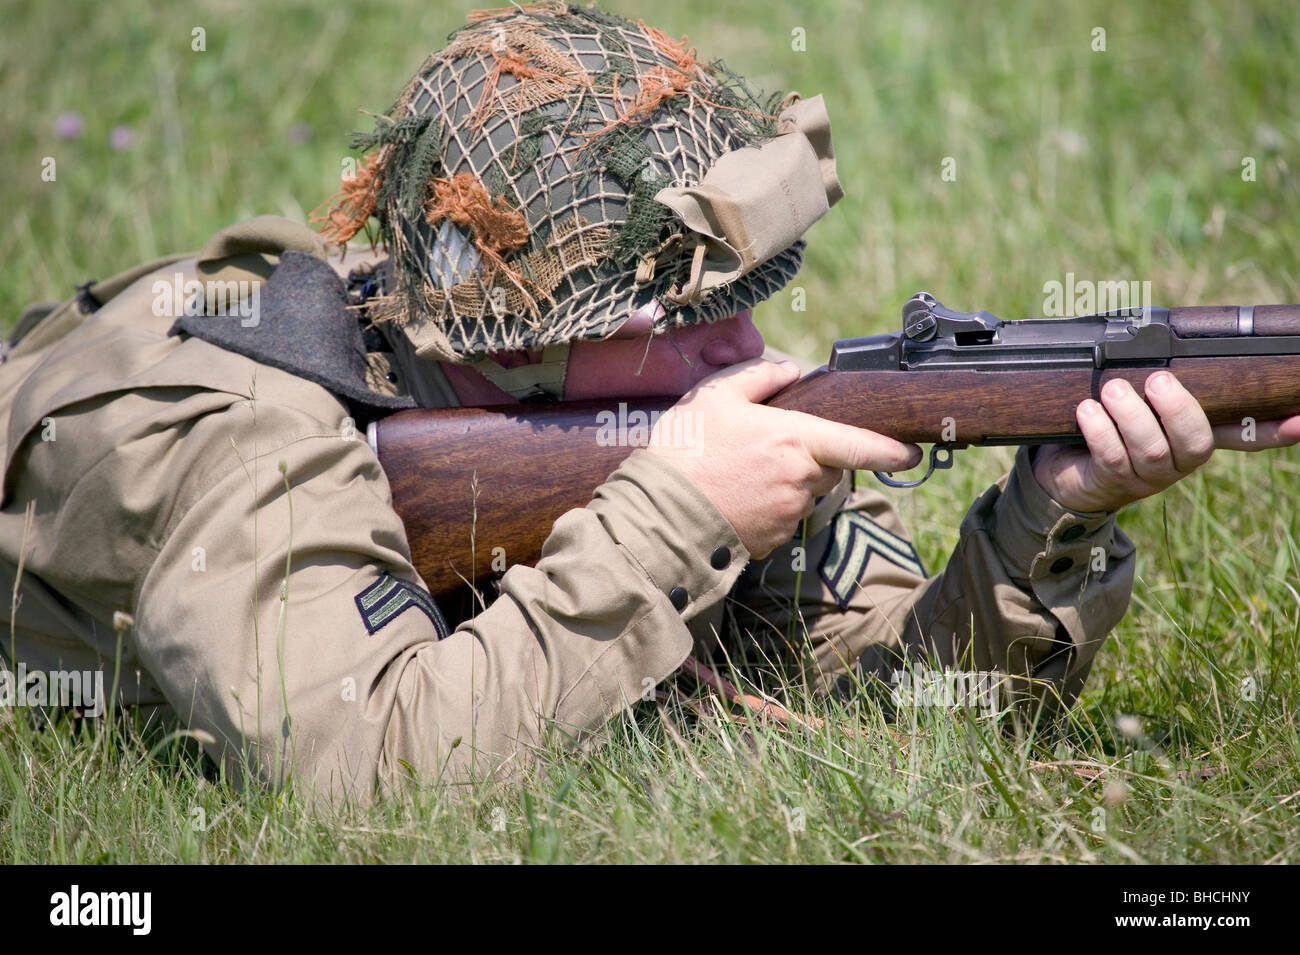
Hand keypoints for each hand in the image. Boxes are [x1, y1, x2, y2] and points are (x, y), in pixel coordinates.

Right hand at [648, 359, 921, 556]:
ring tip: (740, 472)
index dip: (890, 451)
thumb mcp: (715, 397)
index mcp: (794, 439)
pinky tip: (735, 496)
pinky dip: (767, 507)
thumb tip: (790, 371)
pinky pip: (782, 518)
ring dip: (787, 482)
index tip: (912, 453)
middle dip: (810, 458)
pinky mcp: (772, 540)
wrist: (658, 512)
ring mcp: (787, 514)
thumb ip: (758, 378)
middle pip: (827, 468)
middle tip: (766, 448)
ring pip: (804, 494)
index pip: (858, 445)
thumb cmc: (685, 450)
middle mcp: (800, 480)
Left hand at [1032, 371, 1299, 512]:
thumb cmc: (1104, 420)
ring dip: (1132, 416)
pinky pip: (1112, 459)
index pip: (1244, 434)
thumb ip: (1158, 374)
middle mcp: (1178, 459)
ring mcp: (1146, 476)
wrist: (1062, 465)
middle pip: (1196, 442)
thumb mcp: (1134, 394)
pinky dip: (1100, 431)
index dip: (1273, 430)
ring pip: (1153, 450)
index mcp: (1193, 434)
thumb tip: (1161, 330)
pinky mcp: (1111, 484)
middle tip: (1157, 379)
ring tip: (1112, 389)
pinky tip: (1087, 411)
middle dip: (1178, 409)